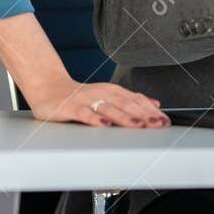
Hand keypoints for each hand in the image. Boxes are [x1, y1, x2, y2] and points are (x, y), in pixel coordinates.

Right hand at [26, 76, 168, 127]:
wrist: (48, 88)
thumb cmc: (79, 96)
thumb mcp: (107, 96)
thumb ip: (129, 100)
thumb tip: (154, 104)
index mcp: (112, 91)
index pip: (135, 99)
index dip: (151, 110)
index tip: (165, 121)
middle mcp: (101, 93)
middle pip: (126, 104)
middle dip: (143, 115)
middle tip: (158, 124)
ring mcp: (86, 100)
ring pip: (108, 108)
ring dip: (124, 116)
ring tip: (137, 125)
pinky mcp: (71, 107)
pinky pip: (84, 114)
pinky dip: (95, 119)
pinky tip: (104, 125)